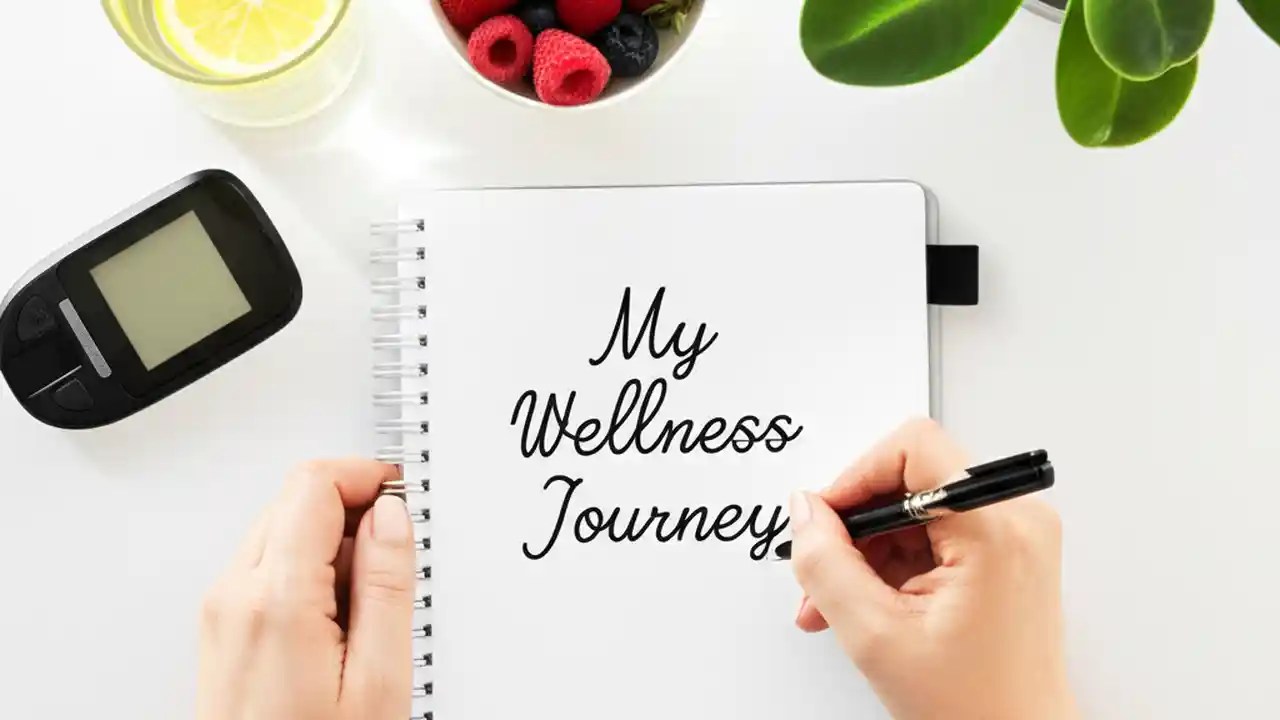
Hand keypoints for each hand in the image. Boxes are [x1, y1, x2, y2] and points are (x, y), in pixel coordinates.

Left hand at [197, 460, 414, 719]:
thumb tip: (392, 517)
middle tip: (396, 550)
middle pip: (294, 499)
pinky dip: (309, 570)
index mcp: (275, 598)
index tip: (403, 493)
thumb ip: (386, 585)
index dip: (366, 476)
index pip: (314, 485)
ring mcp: (222, 610)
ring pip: (281, 528)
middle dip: (353, 508)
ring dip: (332, 540)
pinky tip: (339, 618)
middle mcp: (235, 594)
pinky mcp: (221, 626)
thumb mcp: (378, 680)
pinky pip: (268, 566)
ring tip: (368, 602)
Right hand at [789, 419, 1076, 719]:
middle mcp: (1016, 519)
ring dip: (867, 551)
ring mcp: (1015, 537)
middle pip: (910, 478)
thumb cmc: (975, 708)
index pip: (914, 447)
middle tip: (822, 570)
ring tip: (839, 603)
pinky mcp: (1006, 555)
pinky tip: (868, 603)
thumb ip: (826, 563)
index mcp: (996, 529)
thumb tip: (805, 511)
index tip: (825, 517)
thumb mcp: (875, 634)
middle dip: (855, 526)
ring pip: (915, 508)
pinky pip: (933, 534)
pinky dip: (893, 564)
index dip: (856, 475)